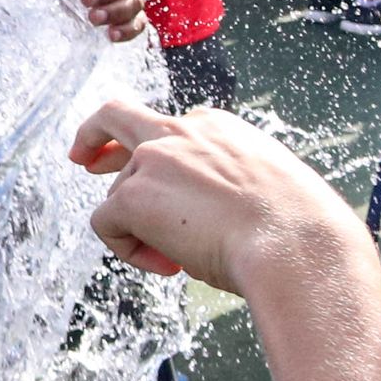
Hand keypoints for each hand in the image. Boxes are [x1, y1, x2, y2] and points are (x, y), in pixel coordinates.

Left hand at [70, 100, 358, 293]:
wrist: (297, 245)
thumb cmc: (298, 228)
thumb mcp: (266, 186)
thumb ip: (229, 184)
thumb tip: (213, 215)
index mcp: (217, 126)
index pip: (169, 131)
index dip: (160, 161)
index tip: (159, 182)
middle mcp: (180, 131)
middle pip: (117, 115)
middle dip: (93, 134)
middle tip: (82, 160)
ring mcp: (153, 159)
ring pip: (118, 195)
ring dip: (141, 230)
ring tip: (184, 258)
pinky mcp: (133, 196)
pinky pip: (106, 224)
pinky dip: (127, 250)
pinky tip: (168, 265)